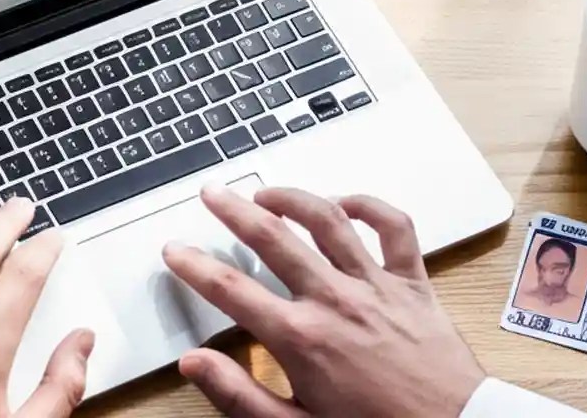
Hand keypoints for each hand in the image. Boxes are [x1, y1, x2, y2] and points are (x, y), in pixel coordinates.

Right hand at [163, 187, 485, 417]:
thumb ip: (239, 394)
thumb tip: (193, 363)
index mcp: (301, 339)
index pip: (231, 291)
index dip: (194, 266)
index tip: (174, 249)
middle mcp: (334, 301)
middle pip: (273, 240)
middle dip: (235, 211)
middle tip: (212, 193)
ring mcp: (375, 286)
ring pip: (328, 222)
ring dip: (292, 199)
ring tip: (265, 192)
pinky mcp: (412, 283)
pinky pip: (394, 228)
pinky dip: (369, 207)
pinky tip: (344, 203)